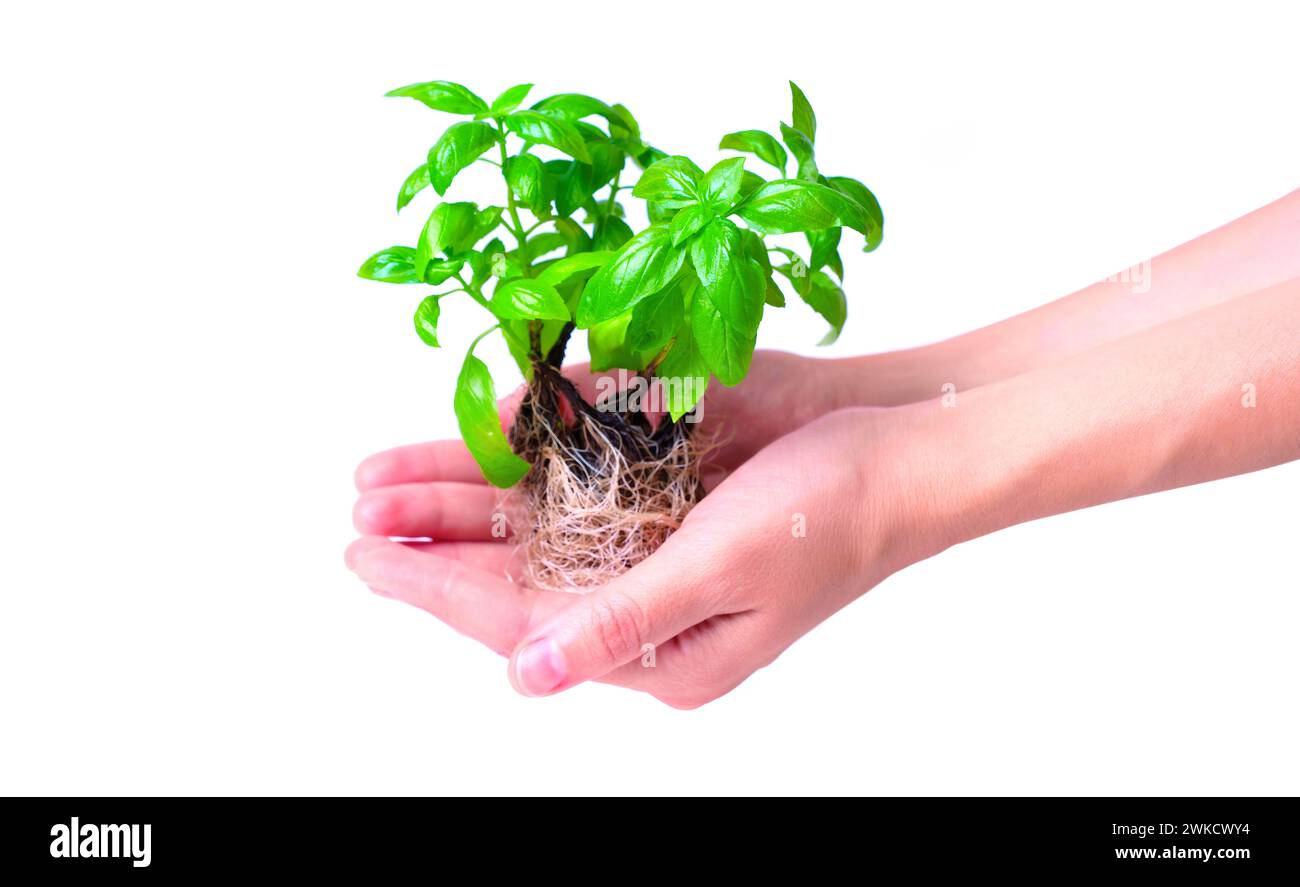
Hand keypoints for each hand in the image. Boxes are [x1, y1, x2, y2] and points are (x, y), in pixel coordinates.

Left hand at [347, 404, 930, 706]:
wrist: (905, 444)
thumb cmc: (835, 517)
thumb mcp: (723, 570)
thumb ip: (622, 619)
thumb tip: (525, 677)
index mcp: (662, 648)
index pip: (525, 625)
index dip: (440, 591)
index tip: (369, 563)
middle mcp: (646, 596)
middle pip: (516, 572)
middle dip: (434, 544)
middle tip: (357, 522)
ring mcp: (654, 535)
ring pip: (534, 520)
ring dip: (462, 496)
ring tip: (380, 482)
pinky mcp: (667, 481)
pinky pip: (578, 471)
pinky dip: (524, 452)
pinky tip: (473, 435)